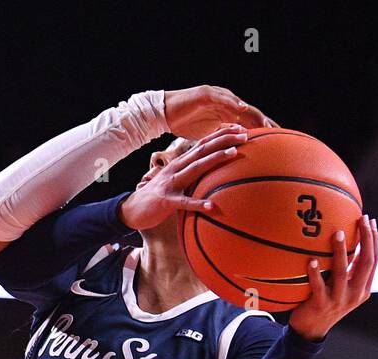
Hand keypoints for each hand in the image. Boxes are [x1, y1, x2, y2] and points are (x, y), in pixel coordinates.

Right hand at [120, 127, 247, 230]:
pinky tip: (211, 206)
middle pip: (203, 150)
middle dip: (224, 140)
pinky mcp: (166, 201)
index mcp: (181, 163)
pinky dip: (198, 204)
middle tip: (245, 135)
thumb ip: (193, 176)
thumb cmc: (159, 196)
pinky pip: (184, 202)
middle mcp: (177, 168)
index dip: (221, 135)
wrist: (132, 209)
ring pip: (196, 168)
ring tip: (233, 154)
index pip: (204, 144)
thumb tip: (213, 176)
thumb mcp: (177, 182)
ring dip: (215, 160)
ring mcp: (171, 183)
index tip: (241, 130)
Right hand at [163, 85, 274, 138]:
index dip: (261, 130)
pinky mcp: (204, 94)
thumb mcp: (207, 135)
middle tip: (277, 131)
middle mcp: (224, 103)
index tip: (275, 140)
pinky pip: (221, 98)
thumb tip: (232, 154)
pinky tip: (241, 107)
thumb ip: (221, 139)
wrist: (164, 113)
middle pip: (247, 112)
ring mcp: (216, 96)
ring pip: (237, 104)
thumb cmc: (184, 123)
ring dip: (251, 112)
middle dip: (262, 121)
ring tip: (264, 121)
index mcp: (225, 113)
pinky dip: (232, 102)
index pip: (247, 122)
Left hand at [290, 215, 377, 340]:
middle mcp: (355, 294)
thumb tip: (349, 240)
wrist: (311, 330)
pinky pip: (317, 287)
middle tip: (361, 219)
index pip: (374, 260)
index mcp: (363, 288)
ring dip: (340, 252)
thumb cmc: (326, 301)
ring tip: (337, 233)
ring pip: (342, 273)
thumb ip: (349, 269)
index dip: (374, 239)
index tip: (370, 220)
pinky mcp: (321, 305)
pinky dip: (315, 273)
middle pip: (366, 263)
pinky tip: (311, 260)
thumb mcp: (342, 286)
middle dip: (366, 239)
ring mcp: (339, 300)